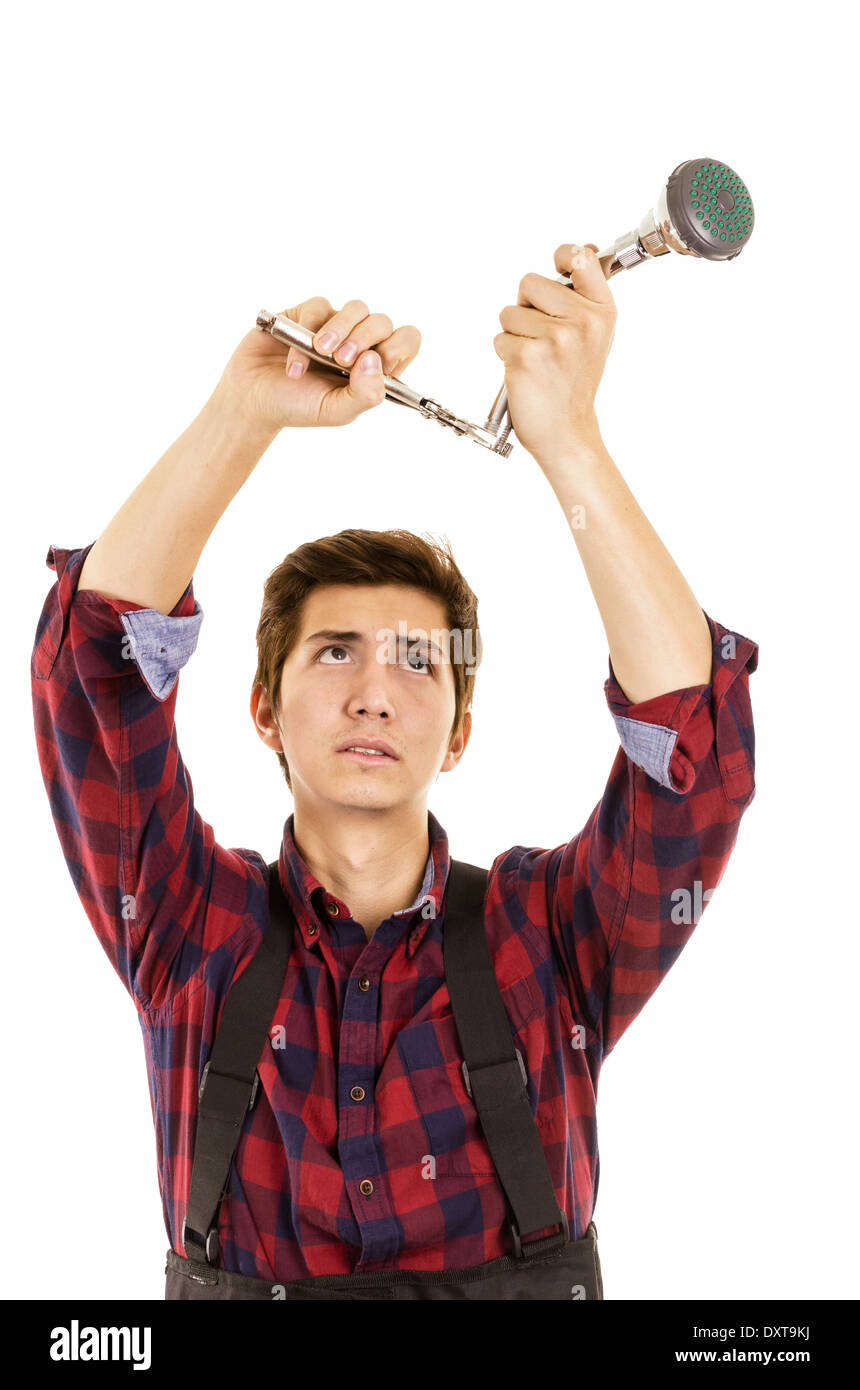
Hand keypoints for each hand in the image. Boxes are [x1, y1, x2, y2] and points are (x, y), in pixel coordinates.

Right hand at [215, 296, 421, 433]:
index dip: (398, 347)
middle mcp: (359, 342)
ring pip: (356, 308)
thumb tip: (376, 361)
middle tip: (342, 361)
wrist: (253, 399)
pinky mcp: (307, 313)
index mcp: (375, 367)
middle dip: (364, 339)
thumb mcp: (336, 411)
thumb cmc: (298, 407)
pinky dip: (306, 334)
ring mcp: (334, 325)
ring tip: (320, 353)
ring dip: (340, 330)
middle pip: (382, 321)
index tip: (377, 364)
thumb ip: (364, 394)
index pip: (406, 341)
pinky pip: (318, 307)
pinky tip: (294, 363)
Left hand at [493, 244, 616, 460]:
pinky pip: (499, 338)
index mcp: (602, 311)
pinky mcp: (527, 356)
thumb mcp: (594, 335)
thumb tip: (584, 249)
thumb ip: (585, 294)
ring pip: (509, 312)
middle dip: (527, 307)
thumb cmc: (575, 382)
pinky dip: (505, 355)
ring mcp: (555, 339)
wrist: (566, 430)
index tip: (557, 272)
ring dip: (514, 334)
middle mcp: (583, 322)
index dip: (562, 257)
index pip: (580, 257)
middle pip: (529, 283)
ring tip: (535, 358)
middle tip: (543, 338)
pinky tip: (525, 372)